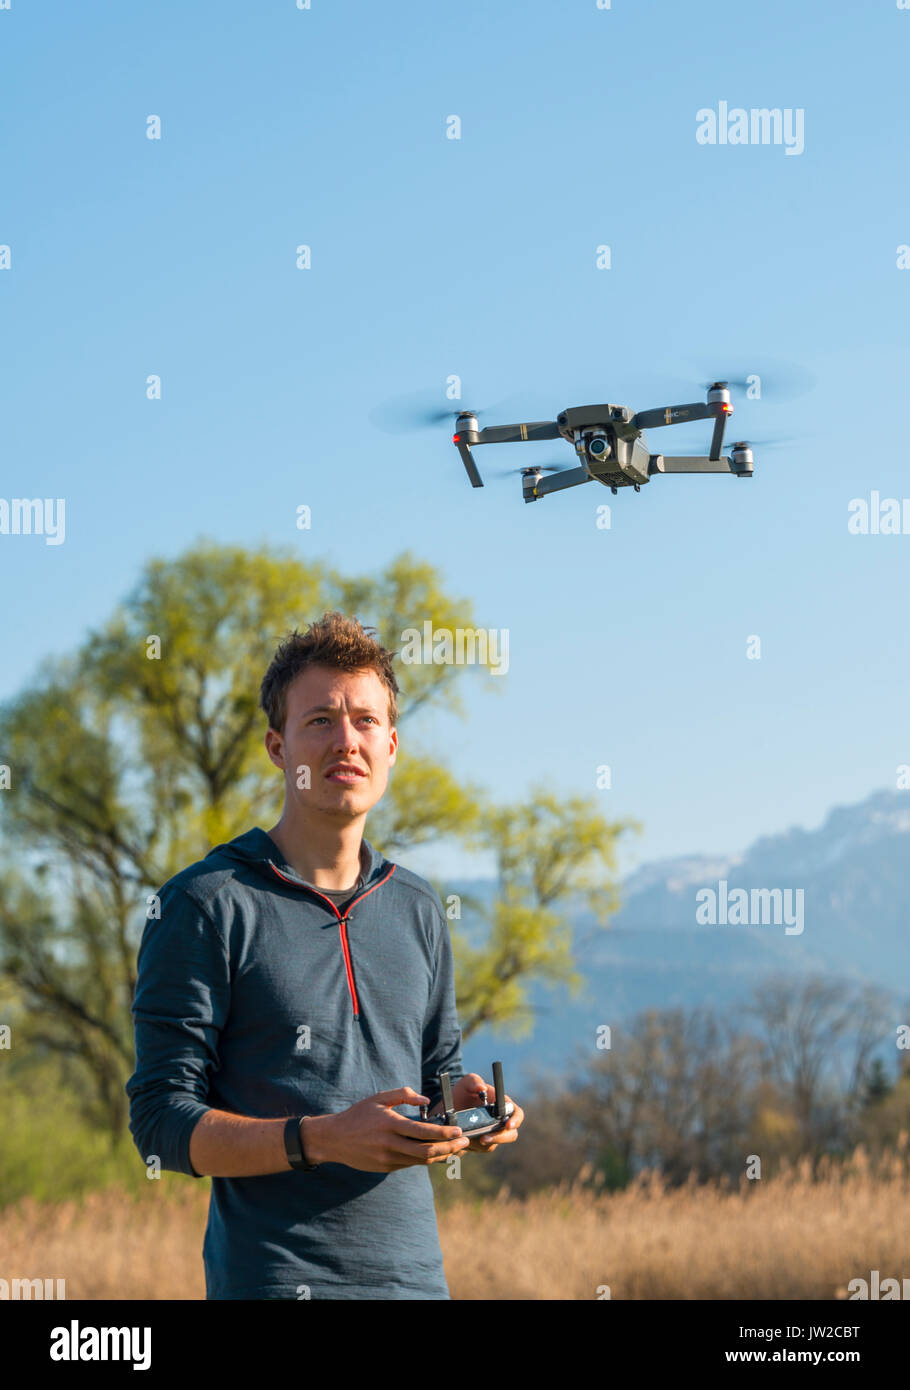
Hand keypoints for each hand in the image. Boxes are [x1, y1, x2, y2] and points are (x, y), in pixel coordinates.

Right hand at [308, 1086, 470, 1172]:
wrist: (334, 1139)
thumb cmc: (358, 1115)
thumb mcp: (379, 1098)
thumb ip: (403, 1095)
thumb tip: (425, 1100)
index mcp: (390, 1124)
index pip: (423, 1131)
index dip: (444, 1133)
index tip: (459, 1131)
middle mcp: (390, 1144)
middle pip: (426, 1151)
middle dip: (449, 1148)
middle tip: (464, 1142)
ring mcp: (388, 1159)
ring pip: (421, 1161)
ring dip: (441, 1156)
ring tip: (456, 1148)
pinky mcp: (386, 1168)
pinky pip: (411, 1163)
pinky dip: (426, 1159)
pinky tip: (437, 1152)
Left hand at [429, 1072, 523, 1154]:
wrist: (447, 1109)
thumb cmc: (461, 1092)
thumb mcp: (465, 1083)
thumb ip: (473, 1081)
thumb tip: (481, 1087)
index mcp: (502, 1104)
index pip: (516, 1113)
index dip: (516, 1120)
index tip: (508, 1125)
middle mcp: (500, 1120)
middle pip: (511, 1134)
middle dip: (500, 1138)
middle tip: (484, 1138)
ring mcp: (492, 1133)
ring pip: (495, 1143)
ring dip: (483, 1143)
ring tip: (469, 1138)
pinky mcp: (483, 1143)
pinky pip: (483, 1148)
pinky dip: (474, 1145)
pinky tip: (464, 1139)